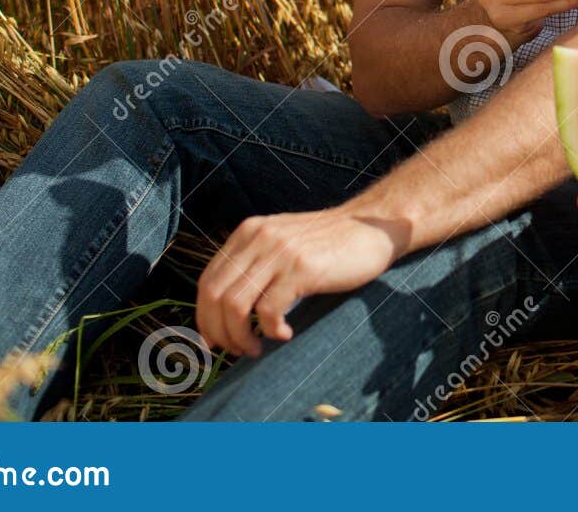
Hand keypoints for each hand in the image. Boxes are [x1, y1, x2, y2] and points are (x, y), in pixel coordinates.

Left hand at [195, 207, 406, 357]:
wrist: (373, 228)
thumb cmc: (330, 244)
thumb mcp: (284, 243)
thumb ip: (256, 263)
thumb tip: (227, 309)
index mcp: (249, 232)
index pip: (207, 281)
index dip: (204, 317)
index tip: (213, 342)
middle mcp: (258, 238)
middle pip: (215, 296)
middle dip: (218, 332)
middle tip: (236, 351)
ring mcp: (280, 252)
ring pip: (235, 306)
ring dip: (240, 337)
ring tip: (256, 348)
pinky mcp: (301, 268)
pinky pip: (268, 311)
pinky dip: (271, 331)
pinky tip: (285, 334)